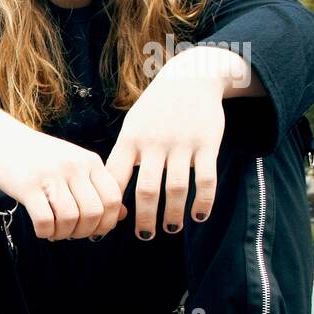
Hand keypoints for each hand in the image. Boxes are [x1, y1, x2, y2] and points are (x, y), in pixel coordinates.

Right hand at [0, 121, 125, 240]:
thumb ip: (98, 188)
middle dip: (85, 232)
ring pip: (70, 218)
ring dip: (64, 233)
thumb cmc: (41, 157)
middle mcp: (74, 166)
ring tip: (56, 232)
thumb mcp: (75, 166)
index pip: (113, 199)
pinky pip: (45, 220)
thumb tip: (122, 216)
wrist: (3, 138)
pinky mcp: (27, 185)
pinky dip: (46, 232)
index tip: (94, 230)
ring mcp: (51, 175)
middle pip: (94, 212)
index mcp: (90, 161)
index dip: (108, 222)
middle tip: (72, 233)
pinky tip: (42, 230)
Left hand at [105, 47, 231, 238]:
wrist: (190, 77)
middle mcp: (154, 143)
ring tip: (171, 229)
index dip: (109, 205)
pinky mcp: (207, 143)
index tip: (105, 226)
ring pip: (176, 188)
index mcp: (130, 140)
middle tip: (144, 236)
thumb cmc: (155, 111)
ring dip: (174, 214)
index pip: (115, 178)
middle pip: (146, 189)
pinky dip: (203, 201)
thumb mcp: (132, 127)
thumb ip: (124, 157)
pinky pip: (206, 178)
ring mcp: (181, 143)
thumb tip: (112, 196)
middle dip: (144, 218)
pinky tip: (199, 217)